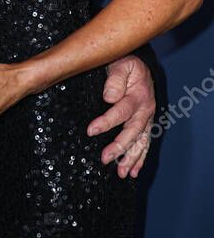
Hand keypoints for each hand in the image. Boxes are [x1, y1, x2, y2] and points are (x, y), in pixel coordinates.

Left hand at [87, 54, 154, 178]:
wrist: (140, 67)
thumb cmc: (126, 65)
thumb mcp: (121, 65)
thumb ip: (115, 79)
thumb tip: (109, 97)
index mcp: (137, 96)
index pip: (121, 111)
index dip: (106, 122)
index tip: (91, 131)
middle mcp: (145, 110)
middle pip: (132, 131)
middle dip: (120, 147)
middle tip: (105, 159)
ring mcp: (147, 119)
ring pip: (141, 142)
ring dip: (132, 158)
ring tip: (121, 173)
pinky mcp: (146, 125)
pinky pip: (145, 144)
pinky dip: (140, 158)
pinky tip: (133, 171)